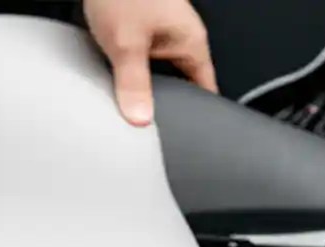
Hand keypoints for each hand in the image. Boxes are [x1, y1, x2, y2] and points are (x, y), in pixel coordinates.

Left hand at [84, 0, 217, 125]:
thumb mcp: (126, 43)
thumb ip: (134, 84)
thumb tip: (141, 120)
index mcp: (191, 44)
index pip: (207, 93)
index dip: (198, 118)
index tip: (186, 137)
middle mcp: (181, 40)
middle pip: (182, 87)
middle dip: (166, 106)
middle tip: (150, 126)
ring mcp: (162, 35)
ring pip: (160, 76)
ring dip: (145, 89)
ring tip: (131, 103)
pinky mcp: (142, 31)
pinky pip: (144, 63)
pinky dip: (132, 74)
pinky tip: (118, 80)